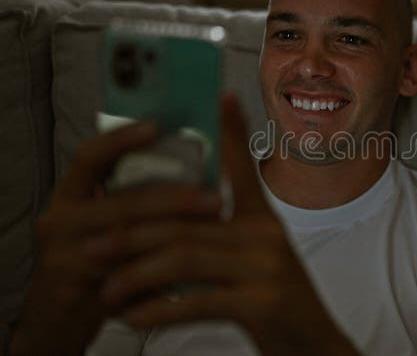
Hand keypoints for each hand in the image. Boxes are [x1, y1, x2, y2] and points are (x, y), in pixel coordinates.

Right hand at [10, 124, 223, 355]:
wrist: (55, 314)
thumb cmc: (92, 256)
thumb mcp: (102, 220)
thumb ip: (131, 195)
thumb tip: (196, 162)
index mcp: (69, 196)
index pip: (89, 158)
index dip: (120, 140)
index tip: (157, 125)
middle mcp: (60, 223)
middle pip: (123, 204)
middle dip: (174, 199)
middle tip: (215, 199)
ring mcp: (64, 259)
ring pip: (130, 243)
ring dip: (177, 237)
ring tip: (214, 233)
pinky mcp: (76, 293)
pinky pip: (128, 281)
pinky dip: (163, 275)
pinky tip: (194, 273)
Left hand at [94, 95, 358, 355]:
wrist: (314, 344)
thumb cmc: (278, 301)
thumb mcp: (259, 259)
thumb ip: (226, 237)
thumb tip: (173, 228)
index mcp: (265, 221)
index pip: (244, 168)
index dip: (232, 131)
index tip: (220, 96)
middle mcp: (266, 236)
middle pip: (188, 223)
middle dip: (133, 233)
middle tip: (93, 246)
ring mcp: (265, 269)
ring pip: (185, 258)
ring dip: (136, 274)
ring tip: (105, 290)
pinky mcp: (260, 303)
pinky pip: (196, 301)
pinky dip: (159, 310)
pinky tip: (134, 317)